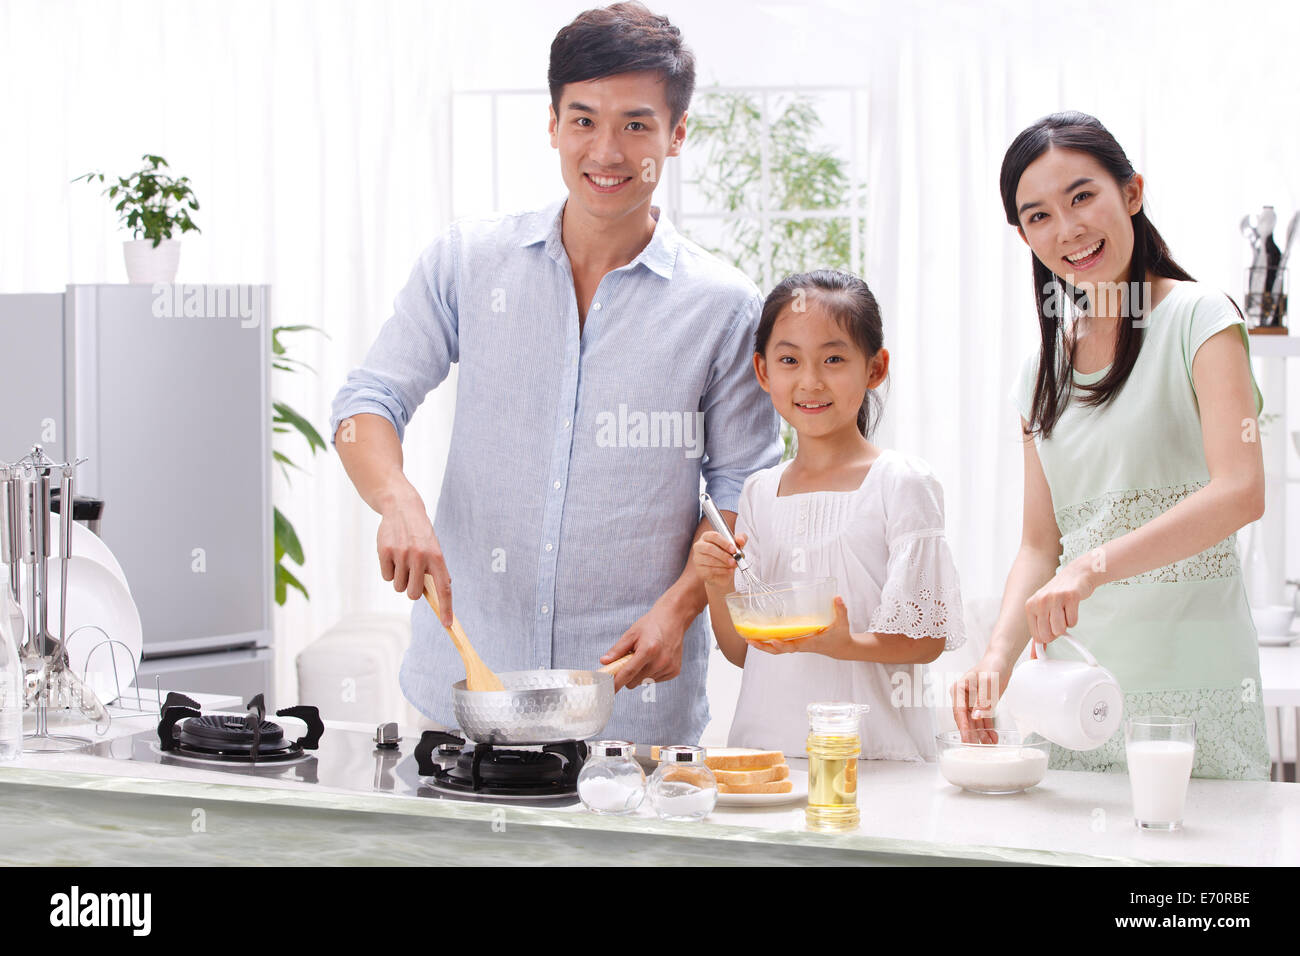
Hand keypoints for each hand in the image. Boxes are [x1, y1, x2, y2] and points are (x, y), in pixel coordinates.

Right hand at [376, 491, 452, 625]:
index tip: (447, 624)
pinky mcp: (385, 552)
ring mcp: (402, 554)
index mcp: (437, 557)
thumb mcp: (434, 548)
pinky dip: (388, 570)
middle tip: (411, 575)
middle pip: (413, 594)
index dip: (446, 608)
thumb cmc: (420, 534)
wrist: (402, 508)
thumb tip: (440, 594)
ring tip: (402, 559)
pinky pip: (386, 576)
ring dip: (399, 578)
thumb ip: (437, 570)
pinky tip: (392, 554)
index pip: (444, 588)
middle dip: (411, 590)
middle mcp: (420, 557)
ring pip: (398, 586)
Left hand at [600, 601, 688, 691]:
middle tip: (628, 661)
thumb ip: (617, 650)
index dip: (616, 683)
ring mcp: (669, 668)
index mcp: (648, 650)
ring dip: (640, 674)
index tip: (607, 690)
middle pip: (634, 682)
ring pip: (644, 682)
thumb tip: (604, 662)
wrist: (673, 619)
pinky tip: (655, 659)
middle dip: (627, 676)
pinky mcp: (674, 671)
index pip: (628, 673)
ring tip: (645, 657)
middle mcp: (660, 661)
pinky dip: (651, 673)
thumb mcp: (631, 634)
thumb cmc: (650, 625)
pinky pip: (655, 680)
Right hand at [691, 530, 743, 590]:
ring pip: (710, 560)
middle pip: (709, 548)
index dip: (724, 543)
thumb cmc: (728, 555)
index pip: (713, 536)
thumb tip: (740, 540)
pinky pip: (710, 570)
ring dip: (724, 563)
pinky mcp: (699, 570)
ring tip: (733, 565)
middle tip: (735, 559)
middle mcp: (699, 546)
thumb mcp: (737, 545)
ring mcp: (697, 558)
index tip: (734, 549)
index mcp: (707, 536)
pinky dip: (722, 571)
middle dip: (724, 555)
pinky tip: (729, 570)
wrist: (723, 573)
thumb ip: (741, 539)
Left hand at [746, 596, 848, 656]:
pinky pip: (779, 644)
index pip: (794, 646)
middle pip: (779, 650)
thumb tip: (837, 597)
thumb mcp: (843, 623)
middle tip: (750, 640)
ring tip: (748, 638)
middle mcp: (801, 645)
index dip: (782, 645)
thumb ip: (840, 610)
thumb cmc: (841, 636)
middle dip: (764, 646)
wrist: (841, 648)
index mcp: (811, 643)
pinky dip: (768, 642)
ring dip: (762, 645)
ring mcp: (797, 645)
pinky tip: (758, 635)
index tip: (773, 641)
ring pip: (776, 649)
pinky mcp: (795, 642)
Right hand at [950, 652, 1011, 744]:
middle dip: (971, 734)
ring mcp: (972, 702)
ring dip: (981, 734)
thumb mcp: (988, 683)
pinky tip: (993, 738)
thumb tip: (976, 716)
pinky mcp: (981, 705)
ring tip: (987, 745)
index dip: (963, 727)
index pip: (959, 712)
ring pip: (974, 722)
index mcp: (959, 690)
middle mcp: (962, 697)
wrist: (1002, 660)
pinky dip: (987, 729)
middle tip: (975, 749)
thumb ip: (982, 701)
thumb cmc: (992, 665)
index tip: (966, 739)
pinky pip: (983, 720)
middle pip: (965, 720)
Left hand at [1024, 554, 1097, 644]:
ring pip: (1060, 630)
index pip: (1037, 636)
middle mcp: (1040, 601)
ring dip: (1066, 625)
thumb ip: (1039, 630)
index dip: (1047, 637)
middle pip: (1048, 635)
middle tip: (1059, 619)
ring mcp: (1055, 598)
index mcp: (1030, 606)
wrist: (1076, 574)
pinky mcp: (1070, 597)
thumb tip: (1036, 654)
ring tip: (1064, 612)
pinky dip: (1074, 619)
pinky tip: (1071, 608)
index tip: (1052, 631)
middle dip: (1057, 633)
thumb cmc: (1058, 594)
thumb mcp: (1043, 609)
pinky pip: (1072, 622)